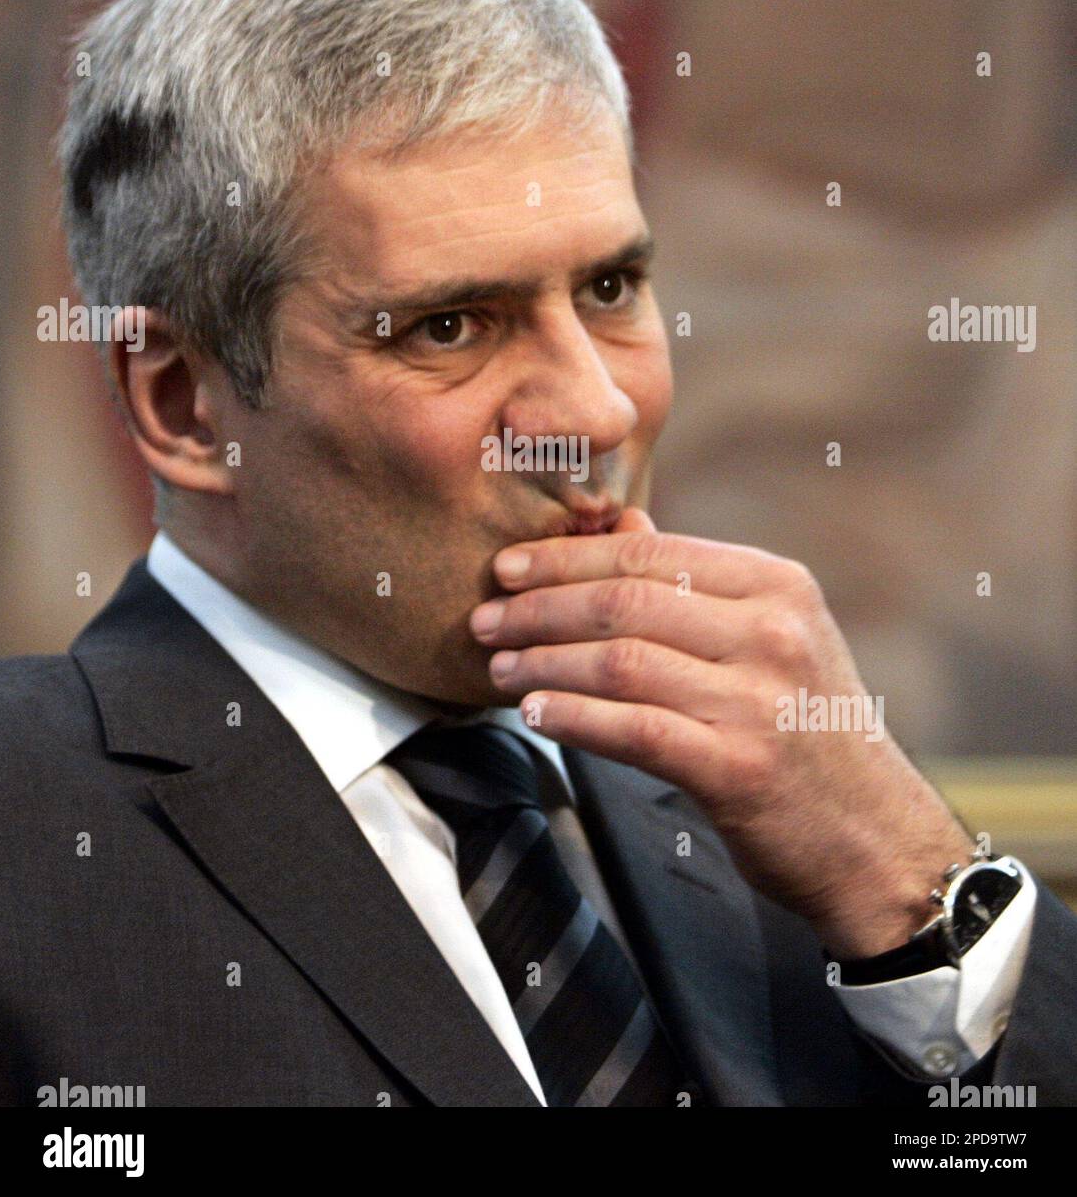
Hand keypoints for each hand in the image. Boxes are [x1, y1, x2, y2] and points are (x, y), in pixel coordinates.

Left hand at [470, 509, 973, 957]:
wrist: (875, 838)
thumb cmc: (810, 731)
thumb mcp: (773, 637)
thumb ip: (695, 582)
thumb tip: (620, 524)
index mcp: (776, 585)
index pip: (649, 552)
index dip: (566, 558)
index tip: (509, 567)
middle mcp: (772, 632)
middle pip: (626, 600)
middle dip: (540, 607)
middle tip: (486, 619)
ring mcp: (759, 700)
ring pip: (621, 661)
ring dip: (545, 661)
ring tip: (502, 667)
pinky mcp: (739, 767)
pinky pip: (635, 729)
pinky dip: (575, 716)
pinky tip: (537, 712)